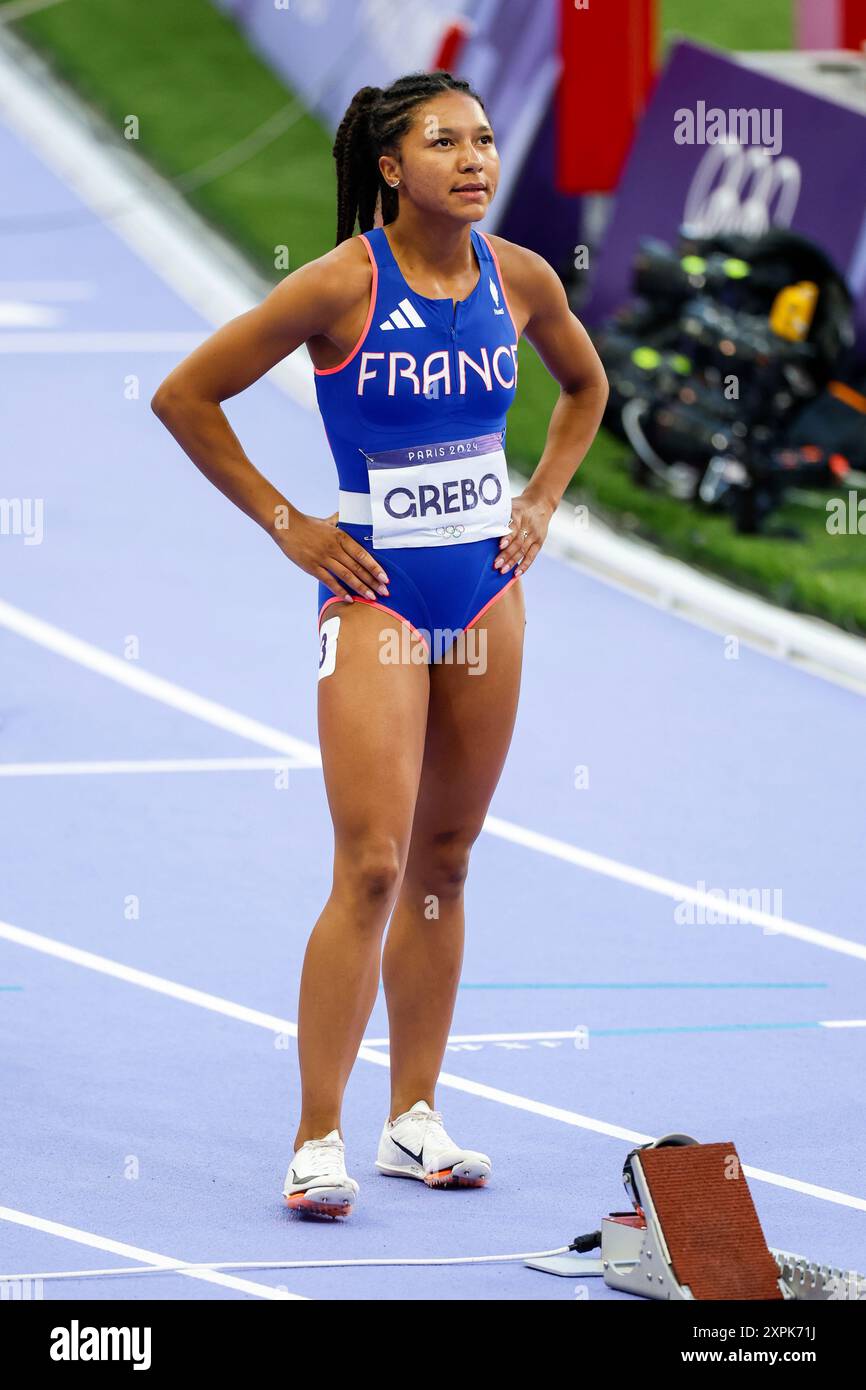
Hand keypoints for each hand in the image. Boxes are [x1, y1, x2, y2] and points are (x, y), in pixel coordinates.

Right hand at [273, 510, 389, 601]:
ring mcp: (323, 558)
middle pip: (357, 567)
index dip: (375, 567)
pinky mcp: (312, 566)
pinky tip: (350, 599)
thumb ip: (340, 521)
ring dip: (360, 587)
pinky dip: (340, 591)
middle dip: (372, 581)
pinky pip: (329, 581)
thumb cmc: (308, 524)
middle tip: (384, 592)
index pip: (362, 554)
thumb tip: (348, 515)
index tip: (385, 578)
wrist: (286, 525)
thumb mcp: (327, 521)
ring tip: (371, 597)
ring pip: (346, 575)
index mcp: (340, 537)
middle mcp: (334, 548)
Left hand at [493, 493, 553, 576]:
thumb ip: (498, 515)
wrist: (540, 504)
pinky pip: (532, 556)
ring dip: (513, 562)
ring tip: (503, 571)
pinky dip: (524, 565)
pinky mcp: (539, 542)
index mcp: (518, 514)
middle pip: (517, 542)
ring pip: (523, 550)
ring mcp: (534, 535)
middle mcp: (527, 526)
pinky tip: (516, 573)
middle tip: (496, 564)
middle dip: (506, 554)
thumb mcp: (509, 505)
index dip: (507, 537)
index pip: (513, 527)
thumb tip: (479, 524)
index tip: (499, 545)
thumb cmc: (518, 507)